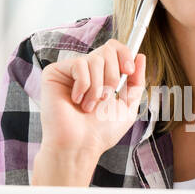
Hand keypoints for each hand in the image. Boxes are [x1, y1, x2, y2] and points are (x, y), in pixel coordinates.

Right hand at [33, 41, 146, 184]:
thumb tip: (140, 56)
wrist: (80, 146)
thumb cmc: (100, 132)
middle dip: (113, 76)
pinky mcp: (54, 73)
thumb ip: (136, 81)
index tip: (128, 71)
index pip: (114, 48)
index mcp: (101, 76)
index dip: (125, 54)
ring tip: (89, 106)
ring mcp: (69, 71)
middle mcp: (85, 71)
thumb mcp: (128, 106)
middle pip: (107, 49)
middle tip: (106, 98)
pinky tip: (76, 101)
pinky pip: (79, 65)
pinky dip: (84, 86)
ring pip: (94, 59)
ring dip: (98, 87)